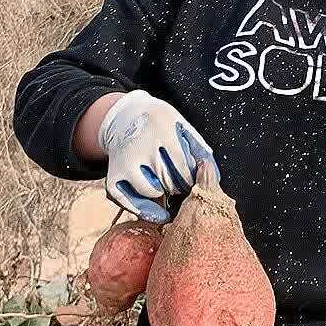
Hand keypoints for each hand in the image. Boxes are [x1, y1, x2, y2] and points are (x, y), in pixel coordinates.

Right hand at [97, 89, 218, 222]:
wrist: (124, 117)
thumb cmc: (160, 125)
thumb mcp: (181, 126)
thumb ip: (198, 149)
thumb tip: (213, 176)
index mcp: (161, 131)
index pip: (183, 166)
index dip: (191, 177)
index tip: (192, 178)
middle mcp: (139, 147)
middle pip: (169, 181)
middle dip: (179, 186)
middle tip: (179, 181)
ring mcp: (123, 162)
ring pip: (151, 192)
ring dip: (162, 192)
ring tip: (163, 183)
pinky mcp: (112, 176)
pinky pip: (128, 202)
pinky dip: (143, 208)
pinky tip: (156, 209)